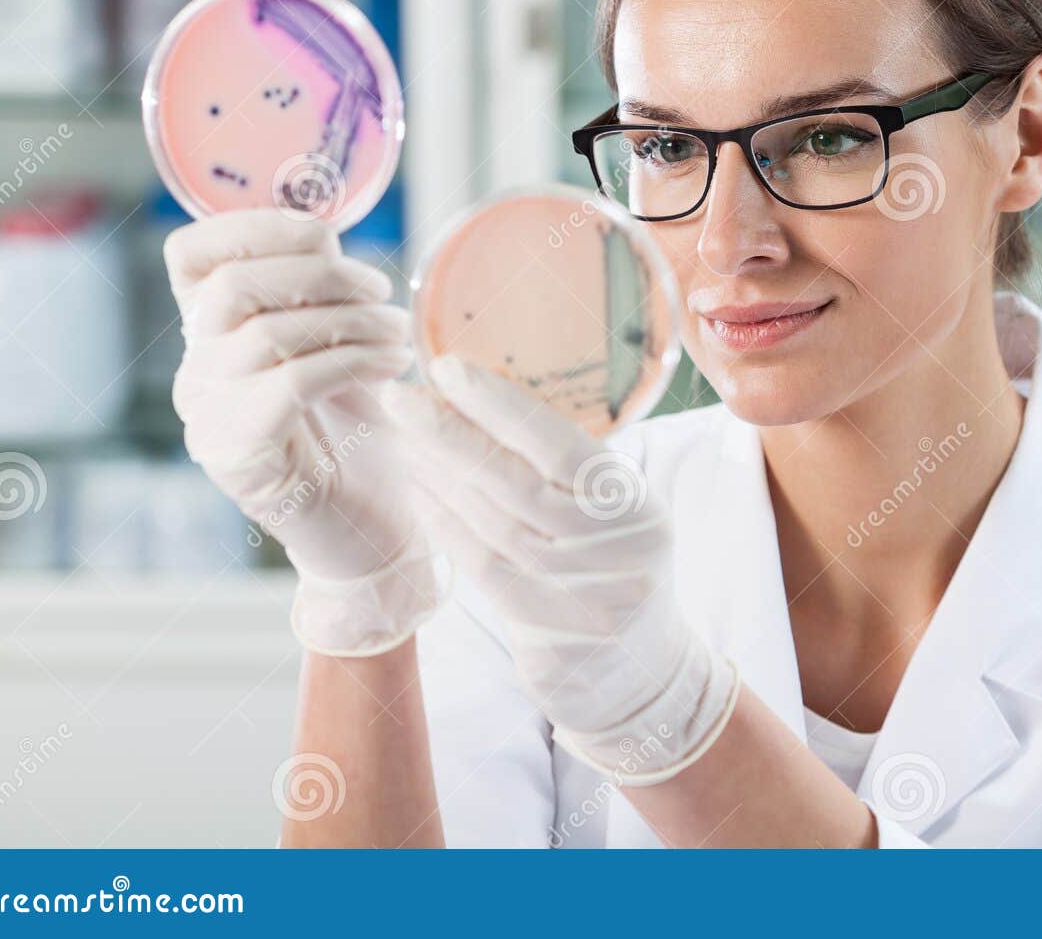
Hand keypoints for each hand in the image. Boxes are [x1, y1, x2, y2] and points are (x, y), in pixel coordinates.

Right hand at [165, 209, 446, 654]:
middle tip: (382, 293)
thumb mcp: (344, 348)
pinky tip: (391, 368)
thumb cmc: (366, 442)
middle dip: (320, 276)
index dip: (252, 227)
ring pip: (265, 333)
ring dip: (351, 322)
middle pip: (230, 285)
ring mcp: (209, 417)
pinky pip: (289, 383)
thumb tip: (321, 235)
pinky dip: (352, 361)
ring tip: (400, 338)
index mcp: (215, 337)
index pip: (190, 256)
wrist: (378, 538)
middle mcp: (198, 373)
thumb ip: (321, 295)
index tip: (325, 237)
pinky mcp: (237, 456)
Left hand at [382, 356, 738, 782]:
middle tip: (400, 397)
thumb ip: (571, 467)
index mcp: (635, 509)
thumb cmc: (620, 565)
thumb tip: (486, 398)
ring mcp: (575, 598)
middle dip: (449, 435)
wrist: (641, 671)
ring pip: (490, 525)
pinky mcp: (541, 634)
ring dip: (436, 476)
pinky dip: (443, 523)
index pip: (562, 447)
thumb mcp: (622, 510)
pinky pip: (479, 567)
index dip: (500, 407)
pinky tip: (417, 490)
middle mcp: (610, 553)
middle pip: (515, 485)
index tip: (448, 369)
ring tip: (401, 437)